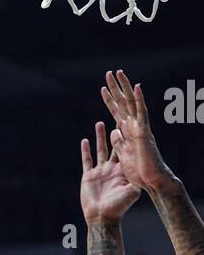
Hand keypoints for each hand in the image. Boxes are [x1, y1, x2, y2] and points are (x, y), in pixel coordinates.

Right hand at [81, 122, 141, 223]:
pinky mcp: (88, 176)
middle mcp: (112, 168)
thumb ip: (135, 181)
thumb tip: (142, 172)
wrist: (102, 217)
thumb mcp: (131, 193)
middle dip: (115, 132)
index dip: (127, 137)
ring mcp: (100, 171)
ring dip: (100, 136)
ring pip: (100, 149)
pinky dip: (85, 150)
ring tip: (100, 123)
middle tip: (116, 117)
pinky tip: (85, 140)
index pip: (125, 149)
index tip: (129, 124)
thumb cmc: (118, 207)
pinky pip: (87, 160)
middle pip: (114, 145)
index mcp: (122, 170)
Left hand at [101, 71, 171, 191]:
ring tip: (119, 73)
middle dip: (115, 88)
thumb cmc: (140, 171)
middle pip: (122, 103)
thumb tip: (114, 131)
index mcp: (127, 132)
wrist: (152, 181)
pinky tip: (136, 87)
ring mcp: (139, 128)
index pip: (116, 112)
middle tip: (109, 72)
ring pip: (131, 103)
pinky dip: (139, 100)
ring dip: (125, 87)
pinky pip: (141, 113)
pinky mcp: (144, 133)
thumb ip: (119, 142)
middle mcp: (133, 126)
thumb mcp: (123, 154)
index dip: (109, 100)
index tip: (103, 88)